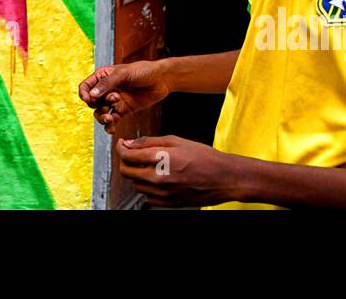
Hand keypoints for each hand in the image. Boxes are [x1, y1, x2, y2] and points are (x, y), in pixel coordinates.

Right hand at [78, 61, 171, 132]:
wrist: (162, 79)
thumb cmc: (144, 70)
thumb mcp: (124, 74)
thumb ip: (107, 84)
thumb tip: (91, 95)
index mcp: (103, 76)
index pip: (86, 86)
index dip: (84, 94)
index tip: (89, 99)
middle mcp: (107, 89)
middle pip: (92, 102)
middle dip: (97, 105)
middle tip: (111, 103)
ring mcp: (115, 100)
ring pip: (100, 113)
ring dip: (102, 117)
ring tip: (109, 118)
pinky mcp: (123, 110)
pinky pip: (112, 120)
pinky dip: (110, 126)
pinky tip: (112, 129)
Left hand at [116, 135, 240, 207]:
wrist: (224, 178)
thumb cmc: (204, 158)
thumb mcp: (176, 141)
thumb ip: (149, 142)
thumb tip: (130, 143)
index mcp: (160, 159)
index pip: (128, 155)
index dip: (121, 148)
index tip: (122, 144)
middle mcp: (159, 178)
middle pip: (126, 172)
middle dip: (125, 161)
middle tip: (131, 154)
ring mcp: (163, 194)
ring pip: (136, 185)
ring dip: (136, 174)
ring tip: (148, 165)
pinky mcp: (168, 204)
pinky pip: (148, 197)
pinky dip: (147, 187)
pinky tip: (157, 178)